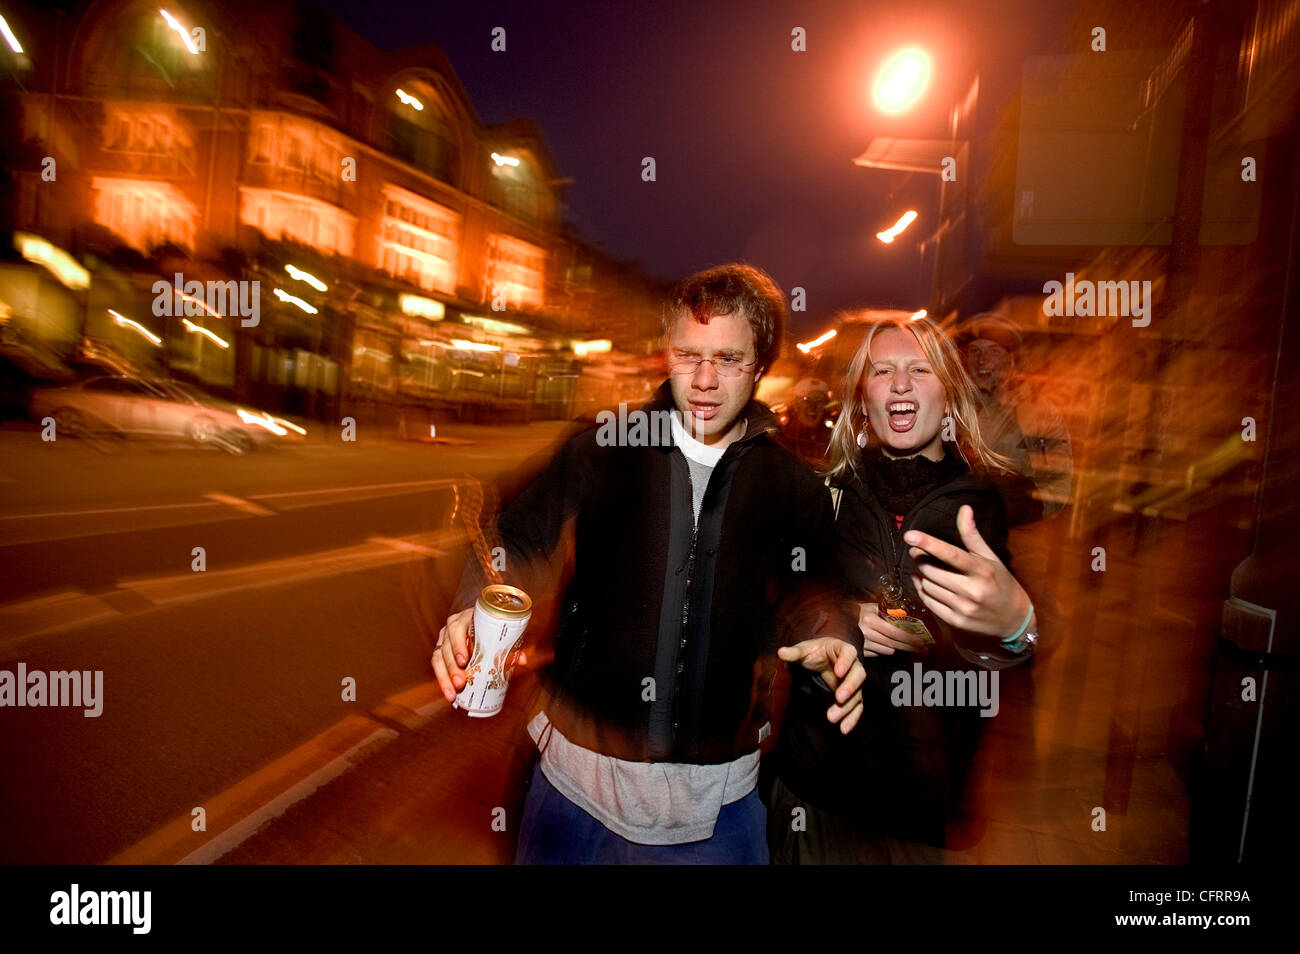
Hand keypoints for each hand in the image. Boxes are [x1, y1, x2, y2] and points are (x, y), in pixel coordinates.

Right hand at [431, 608, 531, 702]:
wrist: (483, 621)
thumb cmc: (492, 626)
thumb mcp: (500, 631)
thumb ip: (512, 645)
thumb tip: (523, 660)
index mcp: (465, 618)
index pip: (456, 629)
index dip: (458, 645)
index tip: (464, 660)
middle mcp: (451, 628)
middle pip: (446, 647)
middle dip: (452, 667)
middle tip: (461, 682)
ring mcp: (445, 639)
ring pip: (438, 658)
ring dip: (444, 678)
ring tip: (452, 693)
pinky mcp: (442, 651)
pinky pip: (438, 666)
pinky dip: (442, 680)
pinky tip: (449, 693)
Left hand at [778, 636, 866, 733]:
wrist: (822, 658)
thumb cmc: (815, 652)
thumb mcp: (804, 650)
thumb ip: (795, 652)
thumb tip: (781, 652)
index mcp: (842, 649)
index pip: (848, 653)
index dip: (845, 662)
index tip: (838, 672)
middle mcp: (853, 666)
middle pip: (858, 675)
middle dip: (849, 687)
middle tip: (839, 698)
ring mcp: (853, 682)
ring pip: (857, 694)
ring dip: (847, 707)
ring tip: (832, 718)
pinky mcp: (852, 696)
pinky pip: (856, 708)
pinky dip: (851, 719)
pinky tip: (844, 729)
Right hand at [858, 602, 931, 655]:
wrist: (837, 619)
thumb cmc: (856, 610)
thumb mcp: (871, 605)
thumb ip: (887, 609)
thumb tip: (904, 614)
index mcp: (871, 620)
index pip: (895, 633)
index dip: (910, 639)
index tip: (922, 642)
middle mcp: (867, 633)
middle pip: (893, 644)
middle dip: (910, 647)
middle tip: (923, 649)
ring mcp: (863, 644)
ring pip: (887, 650)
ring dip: (898, 648)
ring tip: (909, 647)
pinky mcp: (860, 651)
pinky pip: (878, 654)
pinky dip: (885, 650)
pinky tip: (889, 646)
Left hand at [904, 504, 1031, 637]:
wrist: (1014, 619)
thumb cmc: (1001, 583)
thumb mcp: (990, 557)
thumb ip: (972, 535)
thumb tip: (964, 508)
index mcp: (981, 570)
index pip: (950, 554)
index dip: (928, 543)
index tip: (909, 535)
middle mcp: (972, 590)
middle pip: (931, 570)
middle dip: (920, 558)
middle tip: (917, 551)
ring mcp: (963, 608)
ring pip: (927, 586)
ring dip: (922, 575)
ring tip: (926, 568)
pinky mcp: (955, 621)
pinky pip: (928, 602)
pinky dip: (922, 590)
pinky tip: (924, 583)